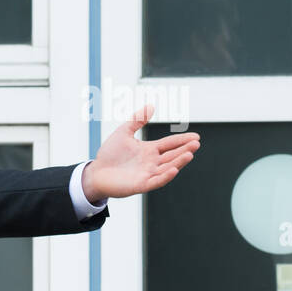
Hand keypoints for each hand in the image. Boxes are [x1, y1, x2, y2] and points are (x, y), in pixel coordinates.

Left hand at [82, 105, 200, 201]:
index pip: (170, 144)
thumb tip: (151, 105)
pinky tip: (174, 170)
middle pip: (172, 155)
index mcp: (150, 150)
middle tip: (196, 143)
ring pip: (167, 168)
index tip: (196, 136)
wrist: (95, 172)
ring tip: (189, 154)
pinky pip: (156, 181)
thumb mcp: (123, 132)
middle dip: (184, 150)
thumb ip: (137, 120)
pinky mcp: (141, 185)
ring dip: (179, 162)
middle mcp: (152, 162)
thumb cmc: (109, 154)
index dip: (182, 140)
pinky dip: (165, 176)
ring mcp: (148, 174)